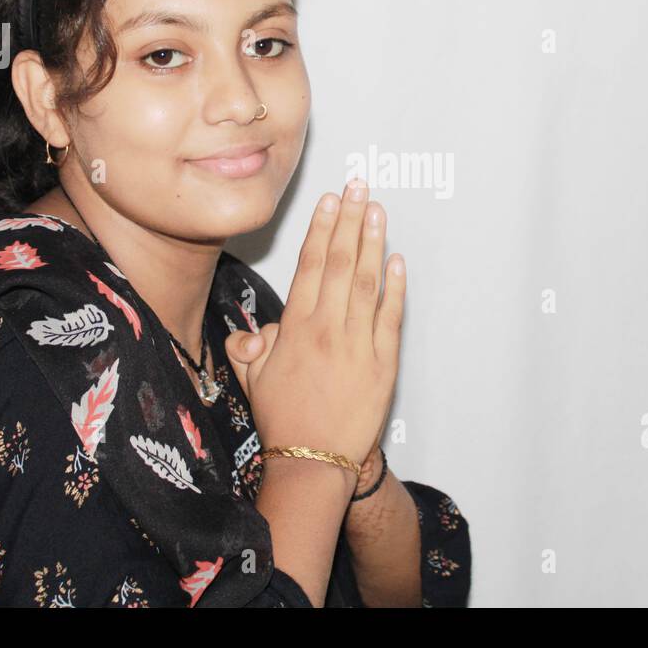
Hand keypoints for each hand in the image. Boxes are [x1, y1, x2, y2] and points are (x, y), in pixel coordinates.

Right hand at [235, 178, 404, 469]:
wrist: (315, 461)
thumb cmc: (283, 418)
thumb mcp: (253, 378)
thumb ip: (250, 346)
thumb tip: (250, 330)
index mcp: (296, 328)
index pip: (312, 266)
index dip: (323, 228)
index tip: (330, 200)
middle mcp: (329, 329)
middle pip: (342, 263)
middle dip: (350, 220)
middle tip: (359, 187)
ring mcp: (359, 344)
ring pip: (368, 282)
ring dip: (373, 242)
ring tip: (377, 210)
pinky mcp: (384, 363)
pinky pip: (392, 317)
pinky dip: (396, 287)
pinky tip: (397, 260)